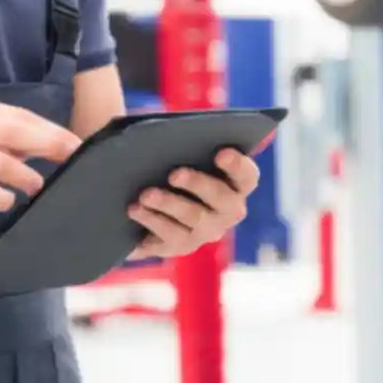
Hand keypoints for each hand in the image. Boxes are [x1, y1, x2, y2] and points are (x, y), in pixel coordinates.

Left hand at [128, 149, 259, 259]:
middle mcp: (228, 211)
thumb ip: (183, 145)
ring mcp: (206, 231)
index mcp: (235, 184)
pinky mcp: (181, 246)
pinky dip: (152, 220)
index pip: (247, 176)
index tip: (220, 153)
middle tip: (174, 174)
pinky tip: (135, 209)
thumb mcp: (177, 153)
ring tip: (146, 194)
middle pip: (223, 200)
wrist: (142, 200)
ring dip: (169, 203)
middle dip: (199, 184)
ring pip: (194, 218)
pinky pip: (170, 236)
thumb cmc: (167, 165)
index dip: (238, 165)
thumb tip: (166, 137)